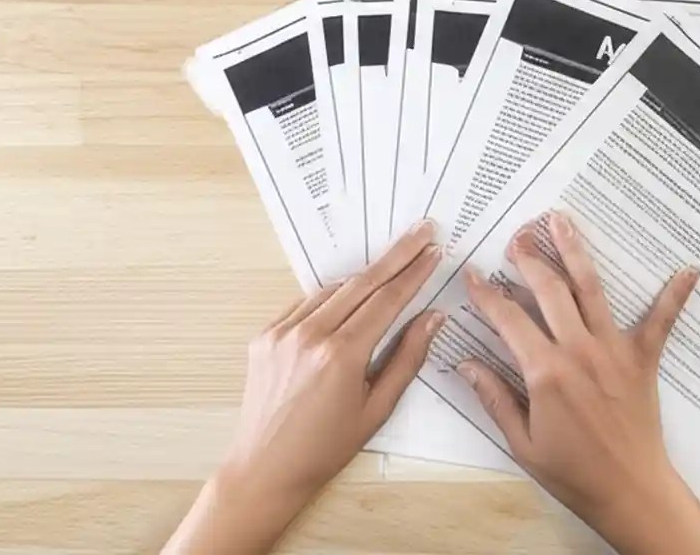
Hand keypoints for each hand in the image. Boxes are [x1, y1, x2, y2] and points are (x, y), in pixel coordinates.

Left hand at [164, 221, 442, 554]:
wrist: (266, 468)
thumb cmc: (325, 448)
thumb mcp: (377, 408)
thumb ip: (406, 359)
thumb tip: (432, 319)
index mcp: (341, 355)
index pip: (387, 300)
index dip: (414, 273)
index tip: (434, 251)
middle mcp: (309, 336)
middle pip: (362, 282)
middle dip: (396, 255)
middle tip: (422, 233)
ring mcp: (282, 333)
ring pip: (333, 289)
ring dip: (364, 276)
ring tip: (393, 266)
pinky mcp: (265, 336)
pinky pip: (305, 303)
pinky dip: (332, 296)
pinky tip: (350, 296)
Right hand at [458, 211, 699, 554]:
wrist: (629, 490)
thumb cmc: (572, 473)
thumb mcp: (521, 442)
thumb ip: (494, 397)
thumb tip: (465, 363)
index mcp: (544, 371)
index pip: (508, 319)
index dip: (486, 294)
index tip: (472, 275)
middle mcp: (578, 350)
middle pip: (548, 291)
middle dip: (529, 258)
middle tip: (517, 236)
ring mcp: (613, 350)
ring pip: (591, 290)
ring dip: (575, 252)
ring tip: (562, 222)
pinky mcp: (642, 359)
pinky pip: (660, 322)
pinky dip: (674, 296)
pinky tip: (689, 270)